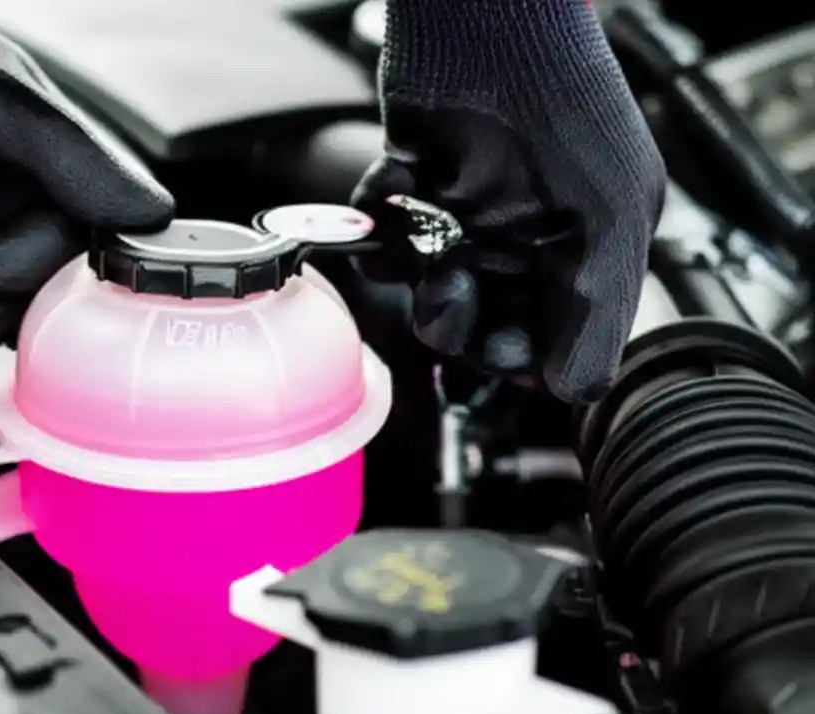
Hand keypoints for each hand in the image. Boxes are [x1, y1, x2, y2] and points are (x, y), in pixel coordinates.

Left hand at [354, 0, 665, 402]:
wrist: (492, 24)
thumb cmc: (566, 106)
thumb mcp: (612, 219)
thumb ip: (597, 313)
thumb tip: (575, 394)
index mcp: (581, 250)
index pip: (548, 339)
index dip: (522, 357)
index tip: (506, 350)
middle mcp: (521, 236)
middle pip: (481, 324)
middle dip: (465, 323)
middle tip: (460, 293)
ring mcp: (465, 211)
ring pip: (428, 287)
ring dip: (422, 279)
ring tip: (432, 248)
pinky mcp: (413, 185)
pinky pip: (384, 232)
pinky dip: (384, 222)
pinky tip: (401, 190)